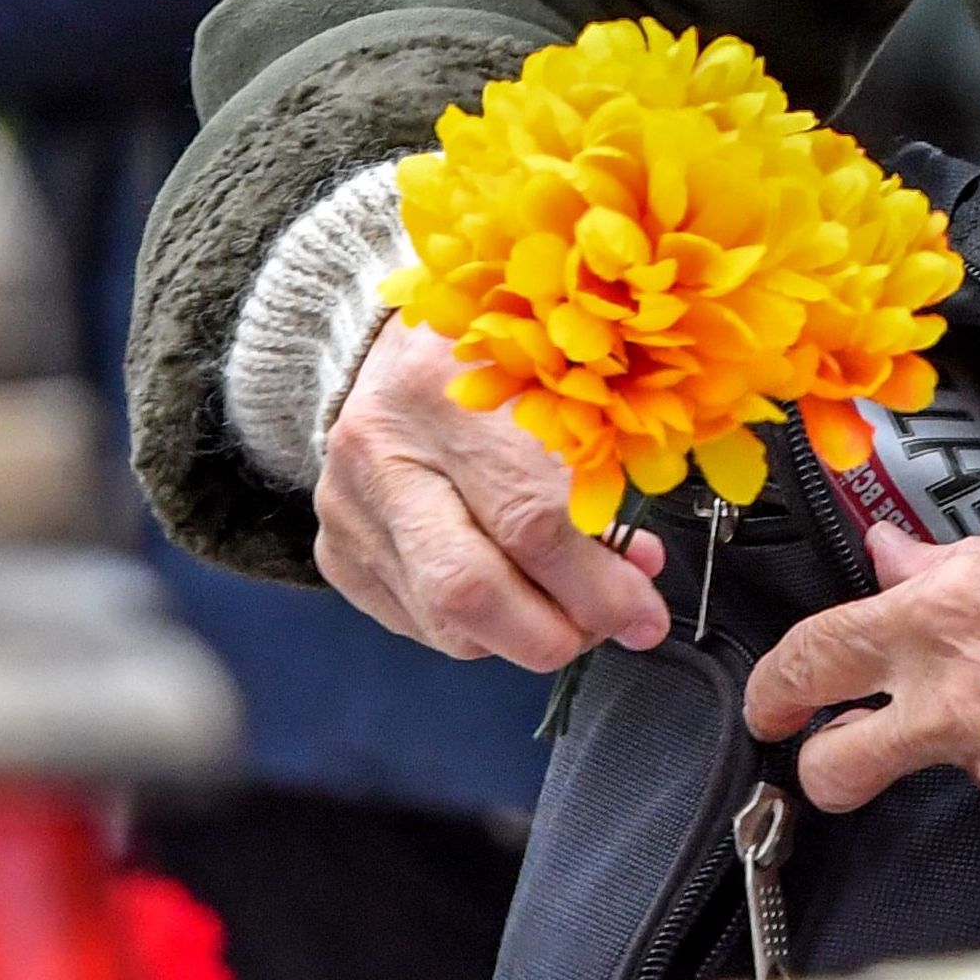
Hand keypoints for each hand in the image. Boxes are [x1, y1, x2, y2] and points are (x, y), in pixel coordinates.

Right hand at [314, 315, 671, 669]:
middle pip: (466, 590)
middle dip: (552, 633)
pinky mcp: (336, 551)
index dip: (596, 584)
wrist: (383, 344)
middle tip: (602, 628)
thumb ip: (597, 469)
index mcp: (445, 389)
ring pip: (443, 623)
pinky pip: (416, 623)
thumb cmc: (493, 355)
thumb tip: (637, 568)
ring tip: (563, 604)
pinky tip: (507, 589)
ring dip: (519, 635)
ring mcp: (348, 509)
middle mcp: (382, 454)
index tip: (643, 612)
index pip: (528, 519)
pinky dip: (476, 627)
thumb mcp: (553, 379)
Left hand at [744, 508, 979, 865]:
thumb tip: (893, 559)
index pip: (816, 659)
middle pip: (837, 767)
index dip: (776, 686)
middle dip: (828, 768)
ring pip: (969, 789)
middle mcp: (963, 708)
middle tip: (847, 759)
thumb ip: (951, 566)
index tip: (774, 700)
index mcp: (944, 622)